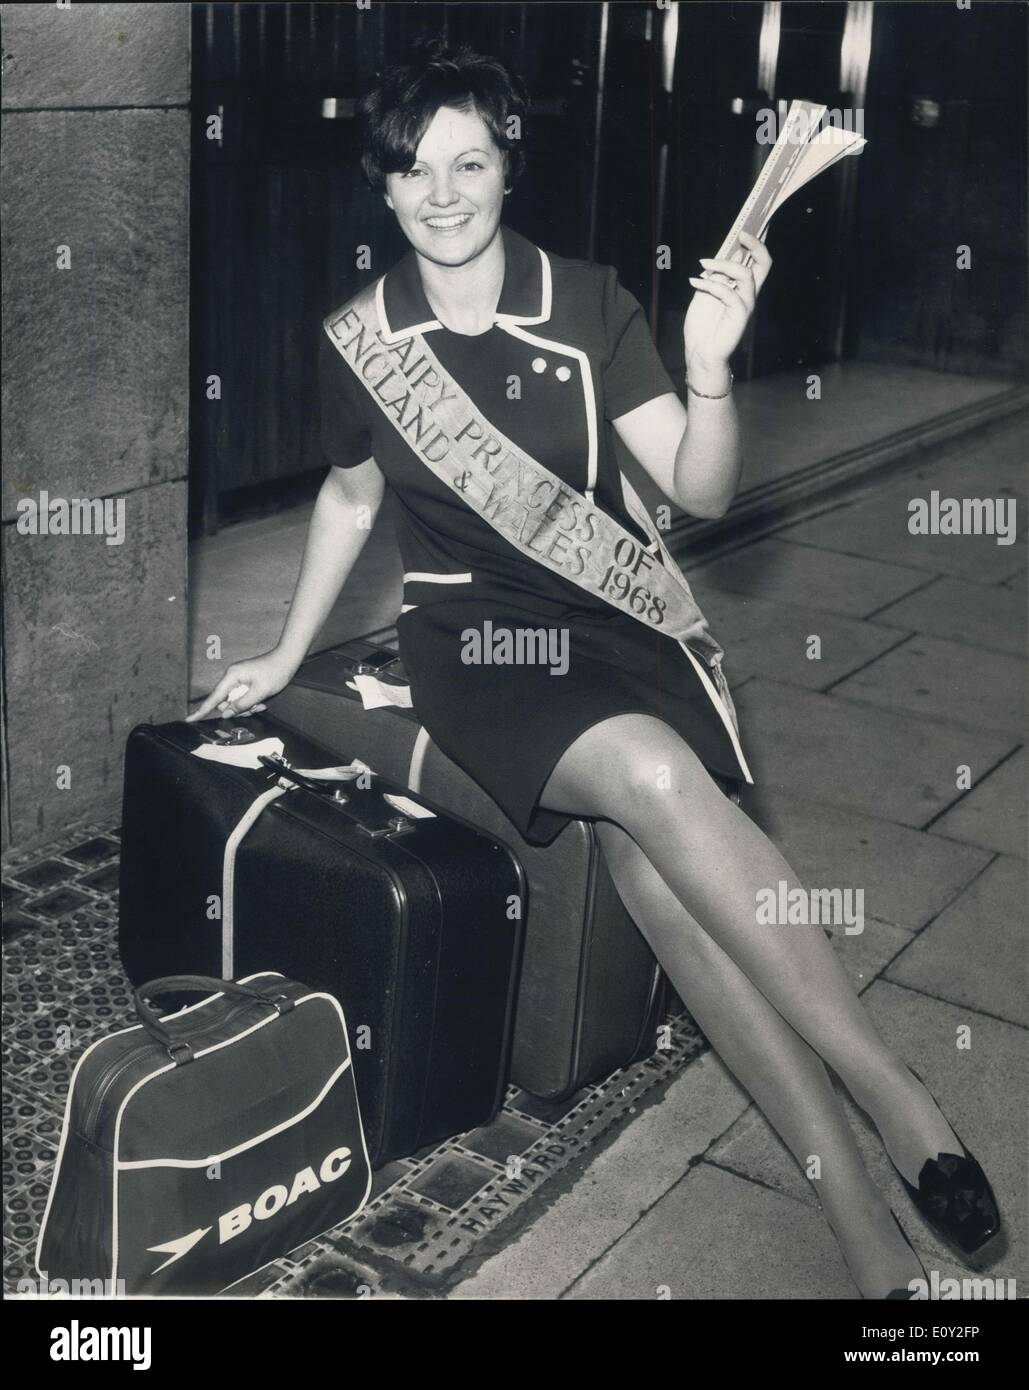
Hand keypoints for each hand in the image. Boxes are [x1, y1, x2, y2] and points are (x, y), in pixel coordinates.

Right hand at [186, 649, 298, 722]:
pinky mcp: (244, 680)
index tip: (190, 719)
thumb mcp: (259, 692)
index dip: (202, 710)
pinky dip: (251, 701)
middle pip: (226, 702)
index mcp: (232, 676)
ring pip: (236, 701)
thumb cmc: (275, 672)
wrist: (287, 659)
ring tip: (262, 702)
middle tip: (258, 706)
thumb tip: (225, 714)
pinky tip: (262, 699)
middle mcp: (232, 676)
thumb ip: (241, 704)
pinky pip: (242, 696)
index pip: (214, 697)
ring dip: (248, 706)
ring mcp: (238, 678)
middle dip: (240, 708)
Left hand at [683, 229, 772, 373]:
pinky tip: (694, 282)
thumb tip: (725, 254)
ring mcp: (746, 304)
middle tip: (741, 234)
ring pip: (744, 274)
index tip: (744, 229)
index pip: (758, 262)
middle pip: (764, 264)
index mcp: (742, 288)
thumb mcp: (706, 294)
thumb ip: (716, 276)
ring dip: (723, 265)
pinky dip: (709, 284)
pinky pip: (727, 292)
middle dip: (756, 245)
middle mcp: (749, 294)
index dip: (756, 244)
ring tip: (703, 264)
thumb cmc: (703, 326)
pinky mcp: (739, 315)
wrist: (700, 353)